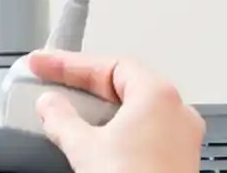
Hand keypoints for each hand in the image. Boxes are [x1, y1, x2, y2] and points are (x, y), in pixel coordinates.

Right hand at [29, 50, 205, 172]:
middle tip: (51, 81)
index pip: (110, 65)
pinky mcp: (177, 162)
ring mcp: (181, 138)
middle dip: (84, 84)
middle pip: (124, 84)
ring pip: (134, 110)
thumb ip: (62, 119)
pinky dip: (117, 130)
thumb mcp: (85, 149)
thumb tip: (50, 105)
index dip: (71, 64)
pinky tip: (95, 140)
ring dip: (100, 109)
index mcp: (159, 95)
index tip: (44, 64)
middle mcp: (177, 112)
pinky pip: (143, 133)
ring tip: (67, 111)